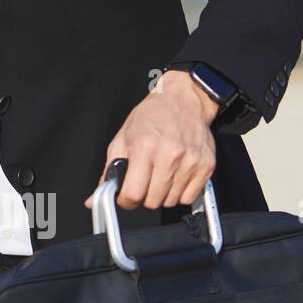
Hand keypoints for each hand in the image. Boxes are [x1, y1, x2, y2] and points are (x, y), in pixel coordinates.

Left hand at [84, 69, 219, 210]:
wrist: (183, 101)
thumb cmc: (151, 116)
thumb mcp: (122, 138)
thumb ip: (109, 169)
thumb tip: (96, 197)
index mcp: (144, 147)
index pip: (133, 193)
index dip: (125, 200)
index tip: (125, 197)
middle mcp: (169, 155)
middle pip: (152, 201)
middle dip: (143, 197)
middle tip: (143, 183)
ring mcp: (190, 162)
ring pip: (171, 201)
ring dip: (162, 195)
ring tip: (159, 175)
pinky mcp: (206, 166)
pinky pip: (189, 197)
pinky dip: (180, 193)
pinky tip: (175, 177)